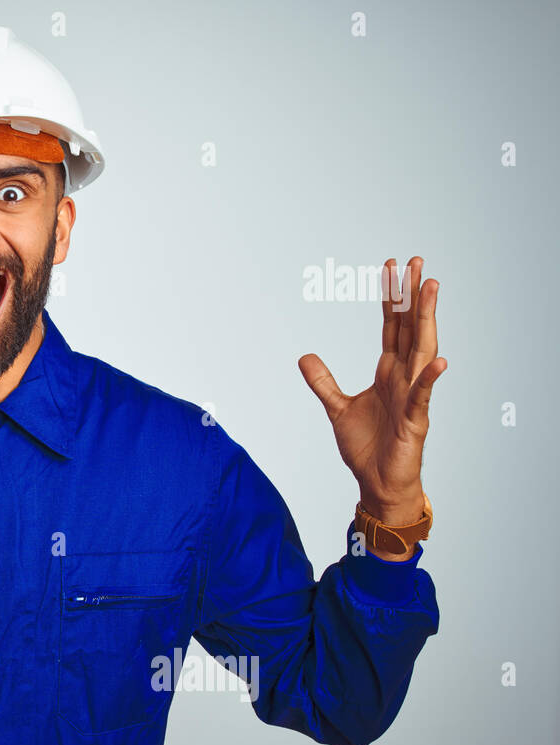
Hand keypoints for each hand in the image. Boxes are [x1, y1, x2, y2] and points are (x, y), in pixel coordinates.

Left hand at [298, 256, 446, 529]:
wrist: (377, 483)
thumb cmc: (366, 447)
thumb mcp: (336, 409)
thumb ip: (323, 382)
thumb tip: (304, 356)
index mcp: (388, 373)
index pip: (391, 328)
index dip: (391, 299)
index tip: (391, 269)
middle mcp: (404, 378)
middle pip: (410, 328)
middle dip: (413, 296)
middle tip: (417, 262)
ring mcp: (412, 397)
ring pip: (422, 351)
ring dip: (427, 320)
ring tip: (431, 289)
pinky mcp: (415, 420)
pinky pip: (423, 396)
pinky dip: (430, 379)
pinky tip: (440, 361)